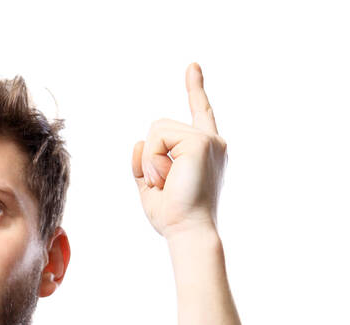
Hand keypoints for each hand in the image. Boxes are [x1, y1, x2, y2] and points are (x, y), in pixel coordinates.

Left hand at [132, 61, 226, 240]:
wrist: (189, 233)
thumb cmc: (174, 218)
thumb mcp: (152, 188)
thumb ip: (144, 163)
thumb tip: (138, 142)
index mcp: (205, 152)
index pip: (200, 114)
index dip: (196, 89)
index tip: (192, 67)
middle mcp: (212, 143)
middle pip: (161, 128)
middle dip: (151, 156)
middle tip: (165, 185)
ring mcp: (208, 140)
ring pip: (157, 131)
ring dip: (152, 160)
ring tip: (168, 183)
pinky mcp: (200, 142)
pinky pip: (158, 138)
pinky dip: (154, 160)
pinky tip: (168, 178)